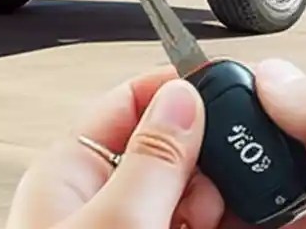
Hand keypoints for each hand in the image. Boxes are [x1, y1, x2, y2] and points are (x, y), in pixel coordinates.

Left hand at [7, 65, 225, 228]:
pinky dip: (218, 221)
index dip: (177, 92)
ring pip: (186, 195)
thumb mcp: (119, 221)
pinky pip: (193, 223)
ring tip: (226, 217)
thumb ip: (152, 160)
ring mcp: (123, 227)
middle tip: (231, 184)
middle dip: (206, 164)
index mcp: (66, 174)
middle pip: (166, 151)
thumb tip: (182, 99)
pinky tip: (239, 223)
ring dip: (217, 199)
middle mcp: (93, 201)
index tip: (227, 91)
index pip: (125, 103)